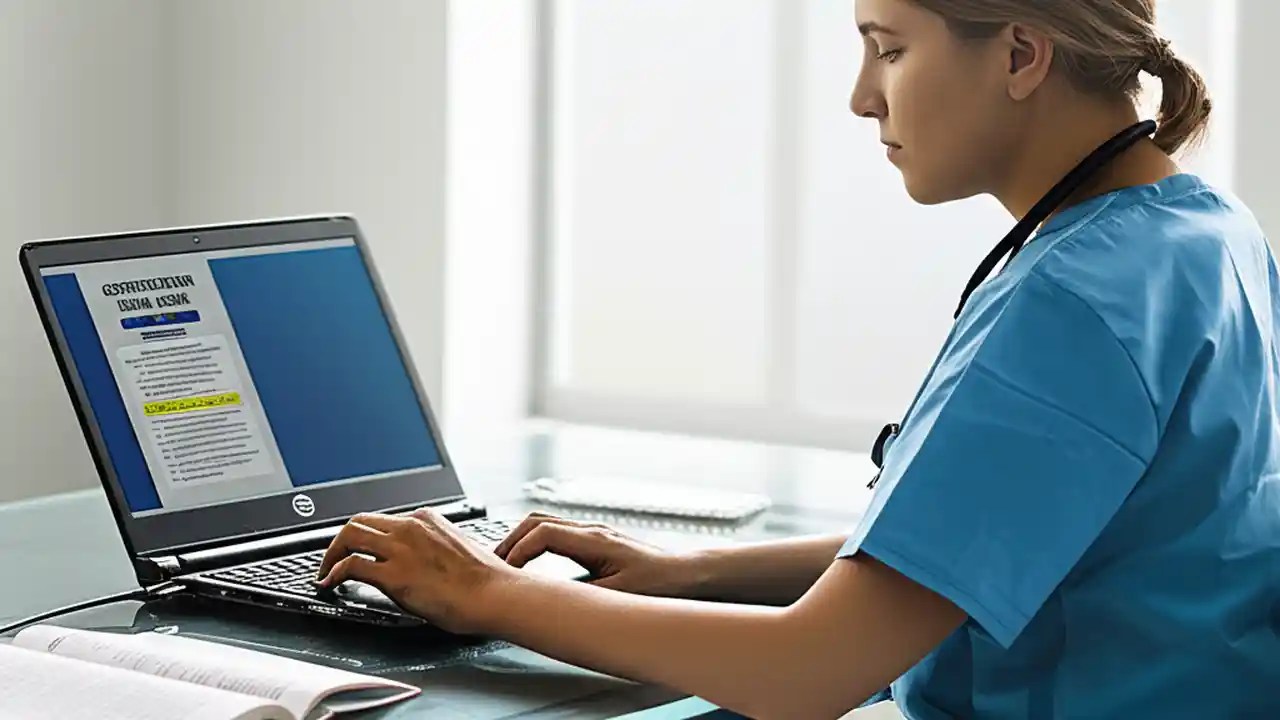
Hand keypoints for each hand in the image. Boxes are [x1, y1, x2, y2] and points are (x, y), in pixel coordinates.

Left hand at [316, 508, 512, 633]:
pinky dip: (335, 572)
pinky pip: (351, 565)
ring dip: (332, 553)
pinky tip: (332, 583)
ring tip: (326, 571)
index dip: (365, 536)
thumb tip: (421, 563)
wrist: (493, 594)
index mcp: (426, 519)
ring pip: (350, 536)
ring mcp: (400, 548)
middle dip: (341, 540)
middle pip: (359, 521)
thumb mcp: (456, 549)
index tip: (359, 549)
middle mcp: (410, 527)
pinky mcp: (393, 573)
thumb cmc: (485, 579)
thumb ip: (432, 548)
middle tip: (333, 558)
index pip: (384, 520)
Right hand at [494, 513, 697, 597]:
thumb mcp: (620, 597)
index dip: (518, 550)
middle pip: (537, 521)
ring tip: (504, 565)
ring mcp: (593, 533)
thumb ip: (586, 598)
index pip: (543, 533)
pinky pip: (556, 533)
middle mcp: (591, 531)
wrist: (686, 575)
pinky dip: (535, 543)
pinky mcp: (596, 541)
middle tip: (492, 566)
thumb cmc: (660, 585)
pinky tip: (531, 563)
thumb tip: (553, 604)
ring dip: (521, 541)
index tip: (505, 571)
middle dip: (510, 541)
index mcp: (594, 541)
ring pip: (545, 524)